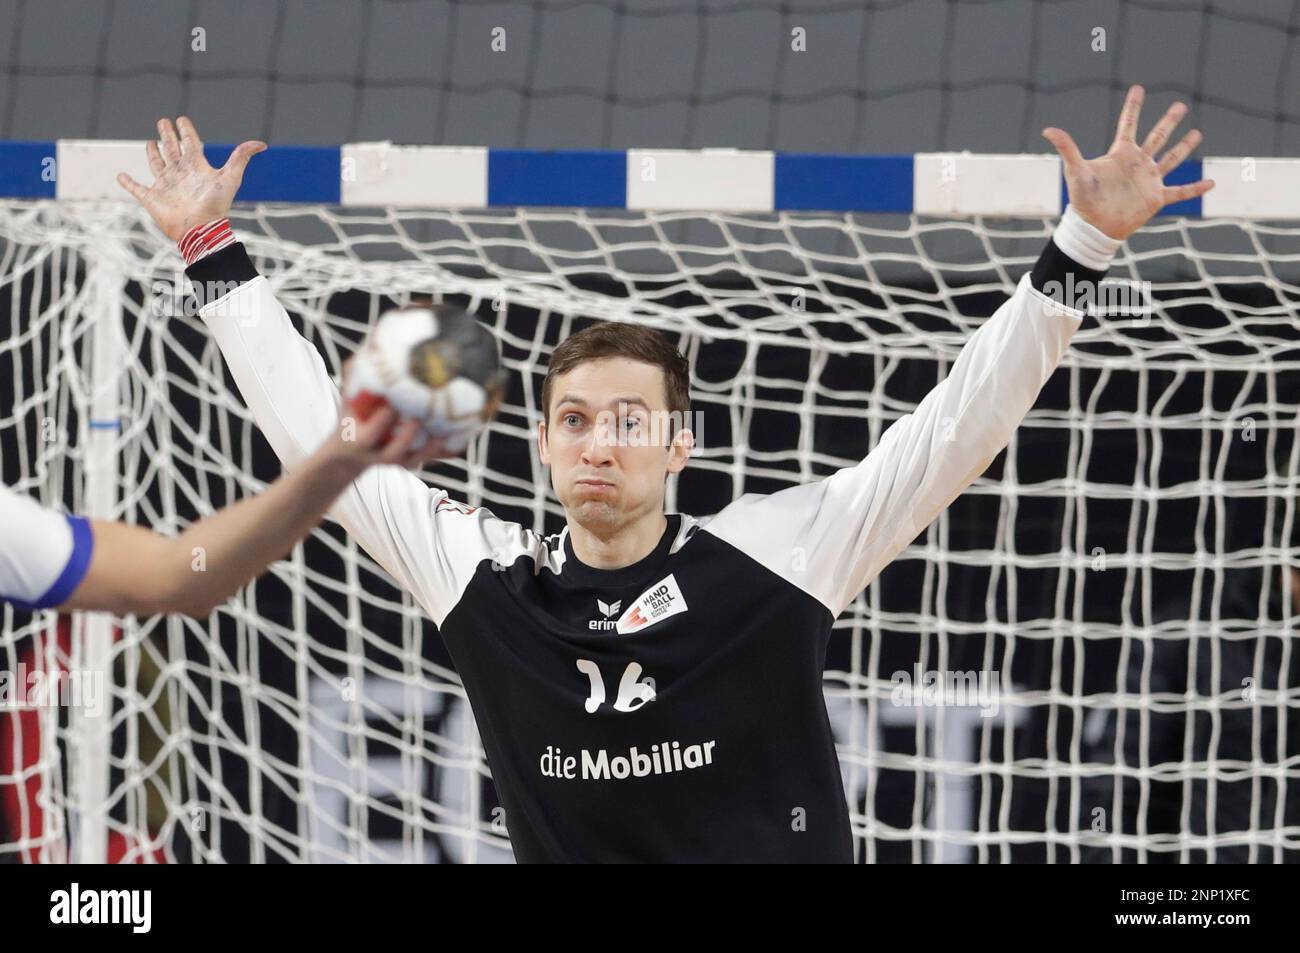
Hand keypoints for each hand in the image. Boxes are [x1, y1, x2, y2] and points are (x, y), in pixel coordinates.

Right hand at [116, 117, 265, 241]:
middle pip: (172, 149)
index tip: (182, 119)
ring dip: (152, 153)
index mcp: (195, 166)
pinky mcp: (152, 198)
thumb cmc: (216, 205)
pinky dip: (127, 182)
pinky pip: (136, 188)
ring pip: (156, 164)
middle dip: (168, 135)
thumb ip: (241, 157)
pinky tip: (121, 175)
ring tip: (150, 142)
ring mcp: (165, 185)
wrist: (200, 229)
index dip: (187, 131)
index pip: (190, 143)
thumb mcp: (230, 177)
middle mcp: (180, 173)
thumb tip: (261, 144)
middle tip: (163, 121)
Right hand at [324, 358, 459, 470]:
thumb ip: (355, 376)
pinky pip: (432, 458)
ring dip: (435, 446)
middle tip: (421, 416)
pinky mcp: (412, 462)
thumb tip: (369, 344)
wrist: (351, 454)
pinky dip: (447, 448)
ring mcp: (398, 461)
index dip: (382, 422)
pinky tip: (464, 434)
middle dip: (408, 435)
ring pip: (418, 457)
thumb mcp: (348, 400)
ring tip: (451, 430)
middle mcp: (379, 454)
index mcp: (361, 439)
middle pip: (396, 451)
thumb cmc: (353, 417)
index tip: (390, 405)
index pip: (370, 434)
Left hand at [1042, 84, 1213, 241]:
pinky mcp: (1157, 198)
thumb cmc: (1083, 200)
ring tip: (1197, 133)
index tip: (1138, 88)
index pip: (1128, 124)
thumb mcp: (1076, 171)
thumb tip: (1047, 129)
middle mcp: (1137, 163)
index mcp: (1121, 154)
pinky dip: (1195, 188)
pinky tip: (1211, 183)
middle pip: (1157, 137)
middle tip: (1180, 105)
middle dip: (1168, 121)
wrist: (1094, 227)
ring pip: (1171, 159)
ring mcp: (1149, 179)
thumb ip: (1067, 149)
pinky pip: (1180, 191)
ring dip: (1185, 147)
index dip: (1133, 107)